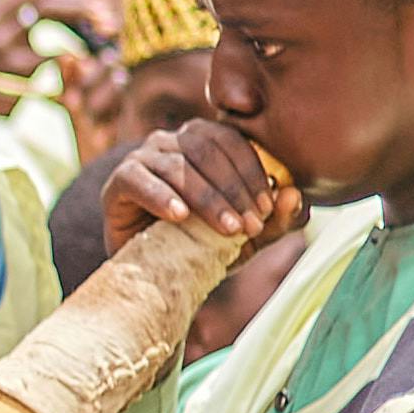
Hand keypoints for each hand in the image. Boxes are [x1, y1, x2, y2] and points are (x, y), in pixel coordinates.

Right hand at [100, 119, 290, 258]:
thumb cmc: (200, 245)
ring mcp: (144, 157)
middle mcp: (173, 140)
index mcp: (204, 141)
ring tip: (226, 230)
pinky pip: (140, 179)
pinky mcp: (119, 180)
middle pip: (206, 149)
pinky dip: (162, 197)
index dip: (253, 173)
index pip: (232, 141)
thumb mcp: (244, 237)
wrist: (151, 271)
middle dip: (234, 190)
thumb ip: (275, 220)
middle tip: (250, 226)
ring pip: (178, 165)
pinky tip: (180, 217)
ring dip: (208, 198)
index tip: (267, 211)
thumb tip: (295, 195)